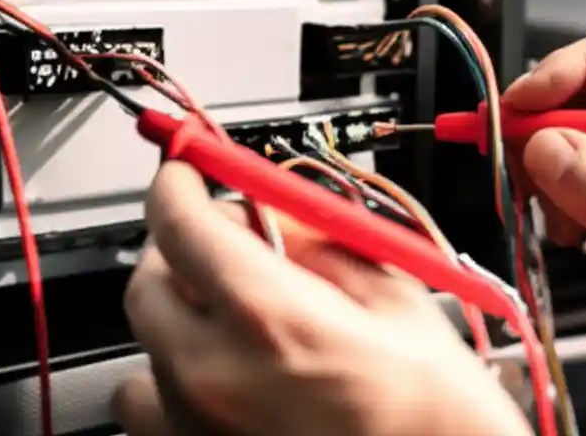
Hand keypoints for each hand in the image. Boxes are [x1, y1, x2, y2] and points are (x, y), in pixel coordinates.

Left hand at [113, 161, 531, 435]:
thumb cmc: (440, 414)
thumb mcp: (394, 295)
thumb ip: (317, 241)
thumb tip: (270, 211)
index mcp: (268, 317)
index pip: (179, 221)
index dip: (179, 185)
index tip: (187, 176)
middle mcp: (214, 375)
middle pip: (148, 281)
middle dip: (181, 249)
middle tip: (229, 246)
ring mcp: (194, 427)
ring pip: (146, 345)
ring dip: (180, 317)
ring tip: (235, 324)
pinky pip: (149, 406)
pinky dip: (174, 381)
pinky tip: (225, 380)